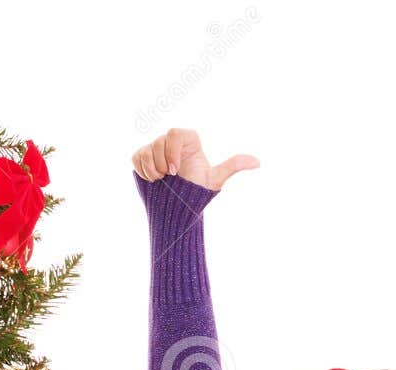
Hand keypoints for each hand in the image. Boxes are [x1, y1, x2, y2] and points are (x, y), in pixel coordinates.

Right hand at [132, 128, 258, 191]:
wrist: (176, 209)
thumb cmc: (196, 193)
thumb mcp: (214, 180)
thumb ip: (232, 166)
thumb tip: (258, 162)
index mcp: (187, 141)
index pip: (175, 133)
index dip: (172, 151)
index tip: (175, 170)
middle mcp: (171, 143)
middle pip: (159, 142)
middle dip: (163, 164)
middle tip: (170, 179)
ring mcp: (155, 150)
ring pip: (146, 150)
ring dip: (152, 170)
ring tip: (163, 182)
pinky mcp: (142, 158)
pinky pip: (136, 157)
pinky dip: (142, 170)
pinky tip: (153, 181)